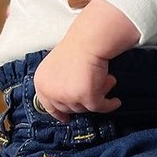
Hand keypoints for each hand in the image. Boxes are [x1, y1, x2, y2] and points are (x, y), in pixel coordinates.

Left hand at [32, 0, 136, 120]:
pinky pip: (100, 107)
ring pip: (85, 107)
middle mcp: (52, 92)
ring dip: (97, 96)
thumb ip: (58, 82)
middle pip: (68, 108)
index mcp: (41, 82)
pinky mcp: (86, 97)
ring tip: (108, 81)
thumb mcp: (57, 65)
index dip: (57, 112)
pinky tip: (115, 101)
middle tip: (96, 88)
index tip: (66, 118)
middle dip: (83, 100)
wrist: (89, 39)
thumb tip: (69, 99)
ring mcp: (68, 96)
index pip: (47, 105)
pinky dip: (109, 105)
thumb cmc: (77, 47)